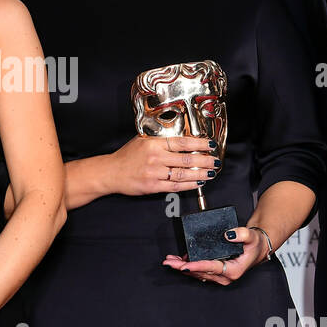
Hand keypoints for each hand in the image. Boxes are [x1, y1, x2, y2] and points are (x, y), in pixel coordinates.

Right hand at [104, 135, 219, 196]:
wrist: (111, 172)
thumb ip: (160, 140)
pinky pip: (176, 186)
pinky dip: (189, 185)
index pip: (182, 142)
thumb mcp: (142, 141)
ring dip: (200, 173)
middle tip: (215, 160)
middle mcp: (155, 157)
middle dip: (205, 160)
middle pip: (186, 158)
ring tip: (210, 172)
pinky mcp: (153, 186)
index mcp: (154, 144)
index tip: (210, 145)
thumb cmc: (127, 156)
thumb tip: (183, 141)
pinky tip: (198, 182)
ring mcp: (154, 173)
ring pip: (183, 173)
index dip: (199, 144)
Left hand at [163, 226, 264, 285]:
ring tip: (169, 261)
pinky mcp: (215, 272)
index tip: (184, 265)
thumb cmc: (255, 244)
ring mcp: (220, 276)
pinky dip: (188, 266)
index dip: (197, 266)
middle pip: (200, 271)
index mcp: (233, 270)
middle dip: (183, 267)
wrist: (257, 248)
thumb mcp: (252, 237)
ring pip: (198, 273)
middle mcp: (225, 276)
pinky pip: (200, 271)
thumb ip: (242, 234)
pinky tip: (179, 260)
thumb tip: (228, 234)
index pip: (211, 268)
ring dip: (182, 267)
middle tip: (169, 262)